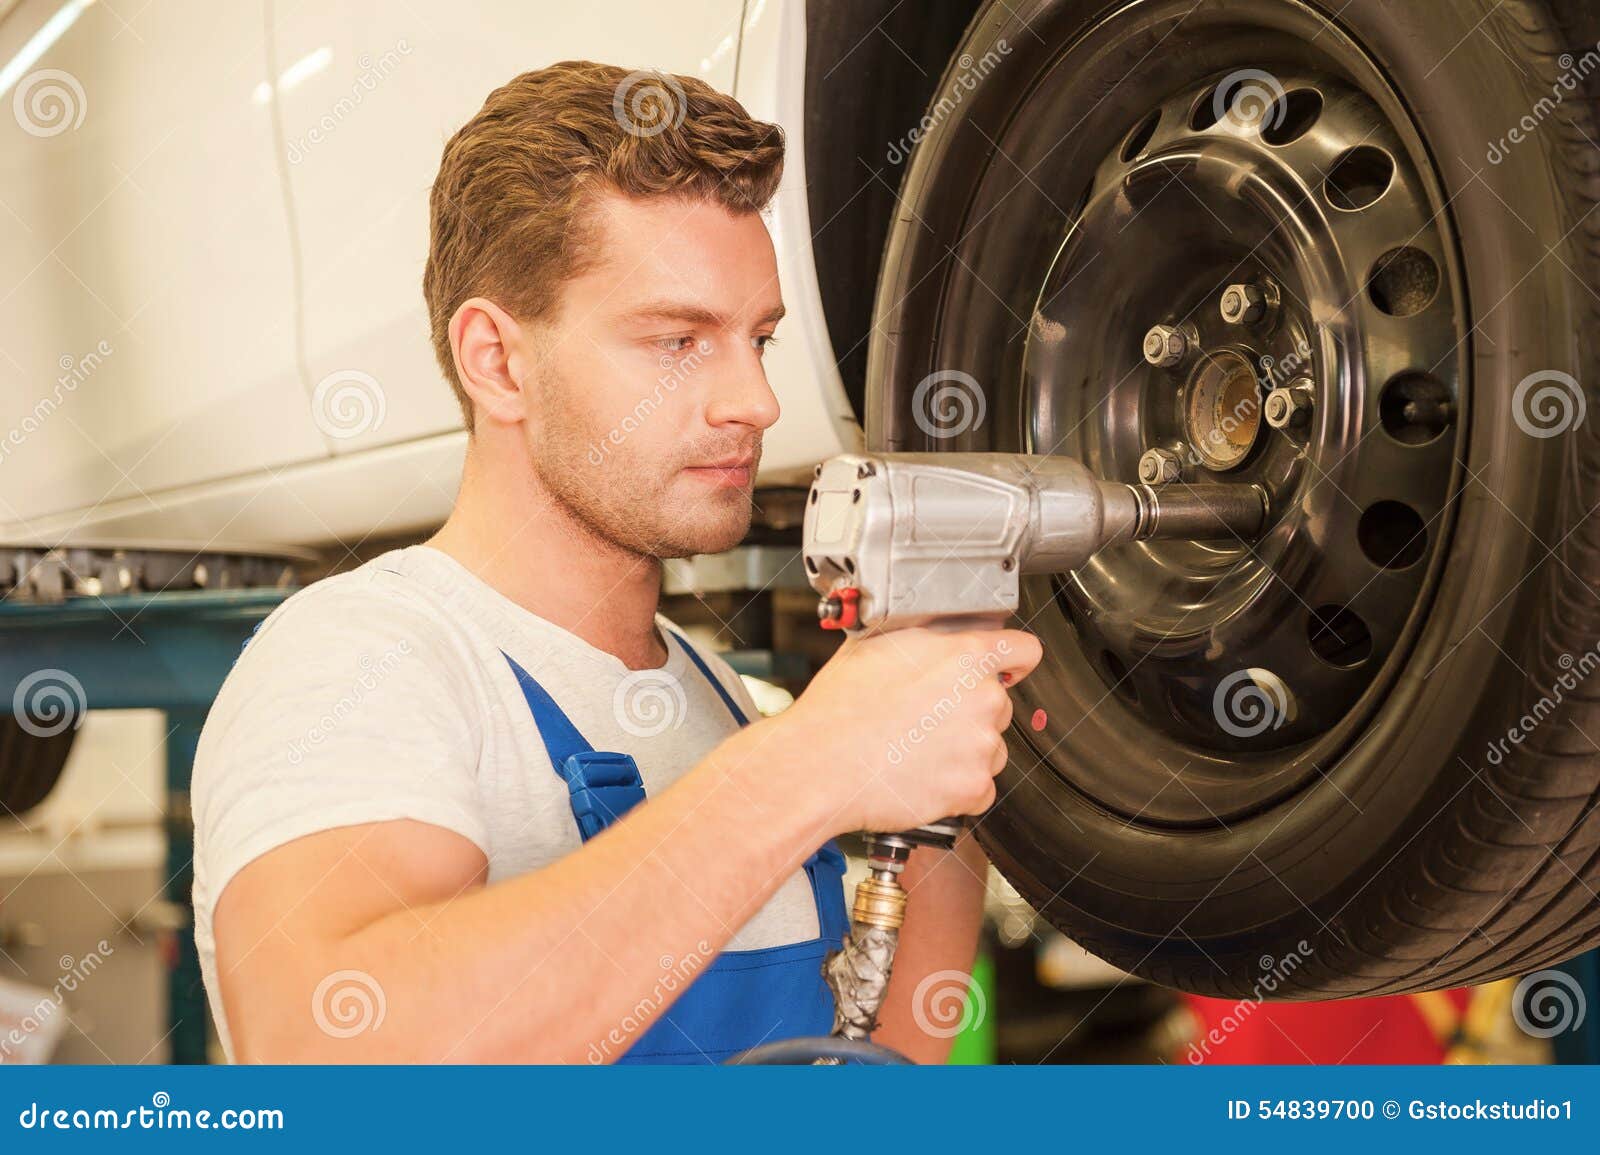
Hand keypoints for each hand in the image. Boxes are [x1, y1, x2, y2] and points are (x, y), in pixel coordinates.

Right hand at [767, 626, 1042, 834]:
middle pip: (999, 705)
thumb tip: (934, 637)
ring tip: (917, 751)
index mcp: (966, 655)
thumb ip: (923, 638)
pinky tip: (922, 777)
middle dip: (970, 713)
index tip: (1006, 671)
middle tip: (926, 720)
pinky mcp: (973, 787)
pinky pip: (980, 788)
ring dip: (964, 752)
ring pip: (990, 748)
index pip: (1024, 650)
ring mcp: (982, 746)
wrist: (821, 765)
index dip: (1012, 661)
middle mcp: (984, 698)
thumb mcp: (876, 645)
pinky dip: (957, 789)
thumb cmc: (839, 708)